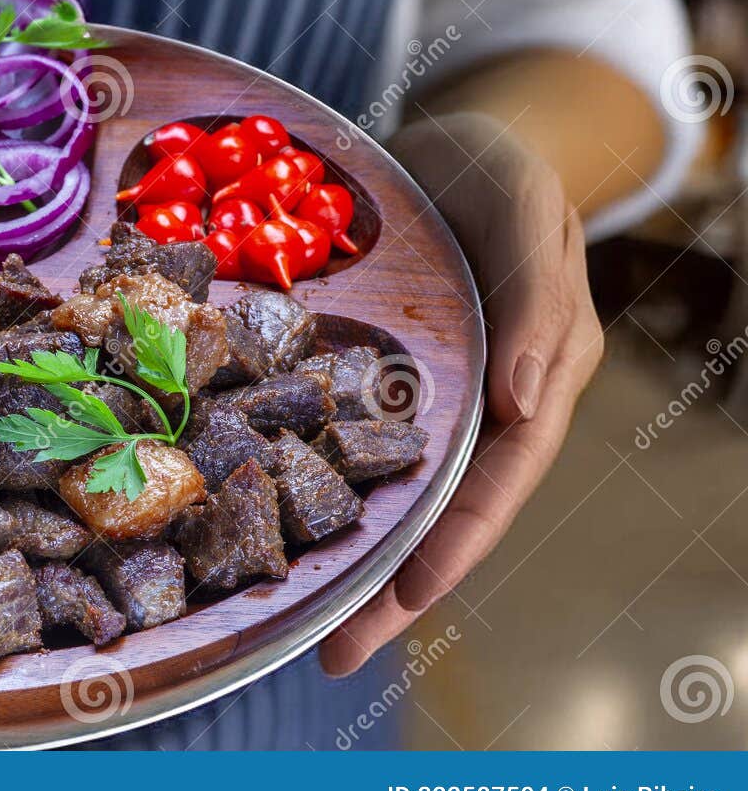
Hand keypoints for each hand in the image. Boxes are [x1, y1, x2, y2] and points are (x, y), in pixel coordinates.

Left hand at [319, 113, 605, 674]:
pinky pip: (335, 432)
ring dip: (342, 548)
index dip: (456, 544)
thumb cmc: (501, 165)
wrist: (448, 138)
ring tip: (288, 611)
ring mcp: (420, 392)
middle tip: (330, 652)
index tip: (406, 600)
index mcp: (534, 380)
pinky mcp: (366, 371)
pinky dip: (306, 476)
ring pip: (385, 486)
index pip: (500, 479)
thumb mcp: (527, 210)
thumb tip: (527, 404)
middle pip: (439, 508)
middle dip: (388, 584)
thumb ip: (536, 303)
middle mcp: (477, 401)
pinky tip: (254, 510)